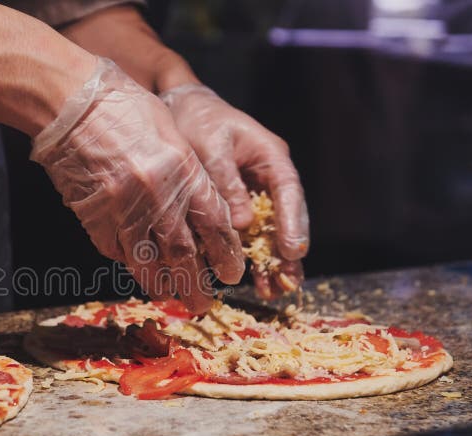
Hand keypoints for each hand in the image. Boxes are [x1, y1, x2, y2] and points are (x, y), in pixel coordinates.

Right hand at [31, 59, 244, 312]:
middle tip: (203, 304)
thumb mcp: (171, 133)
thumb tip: (203, 211)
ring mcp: (123, 210)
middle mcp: (157, 196)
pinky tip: (137, 271)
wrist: (73, 105)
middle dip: (196, 284)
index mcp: (183, 170)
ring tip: (170, 298)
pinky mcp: (95, 217)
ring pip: (148, 262)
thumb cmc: (125, 107)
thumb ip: (189, 172)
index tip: (232, 273)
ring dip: (162, 284)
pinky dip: (128, 263)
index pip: (214, 224)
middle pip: (184, 254)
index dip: (225, 254)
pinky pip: (116, 251)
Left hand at [160, 84, 309, 299]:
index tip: (292, 251)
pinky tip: (253, 280)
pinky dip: (251, 254)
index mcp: (271, 157)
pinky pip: (250, 233)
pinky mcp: (239, 205)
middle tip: (288, 282)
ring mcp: (256, 193)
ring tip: (273, 290)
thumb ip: (227, 184)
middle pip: (286, 218)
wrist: (179, 110)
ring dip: (272, 259)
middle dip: (288, 252)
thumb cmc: (196, 123)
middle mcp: (269, 177)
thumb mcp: (210, 148)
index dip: (292, 223)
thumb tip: (243, 224)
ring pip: (270, 230)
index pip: (288, 192)